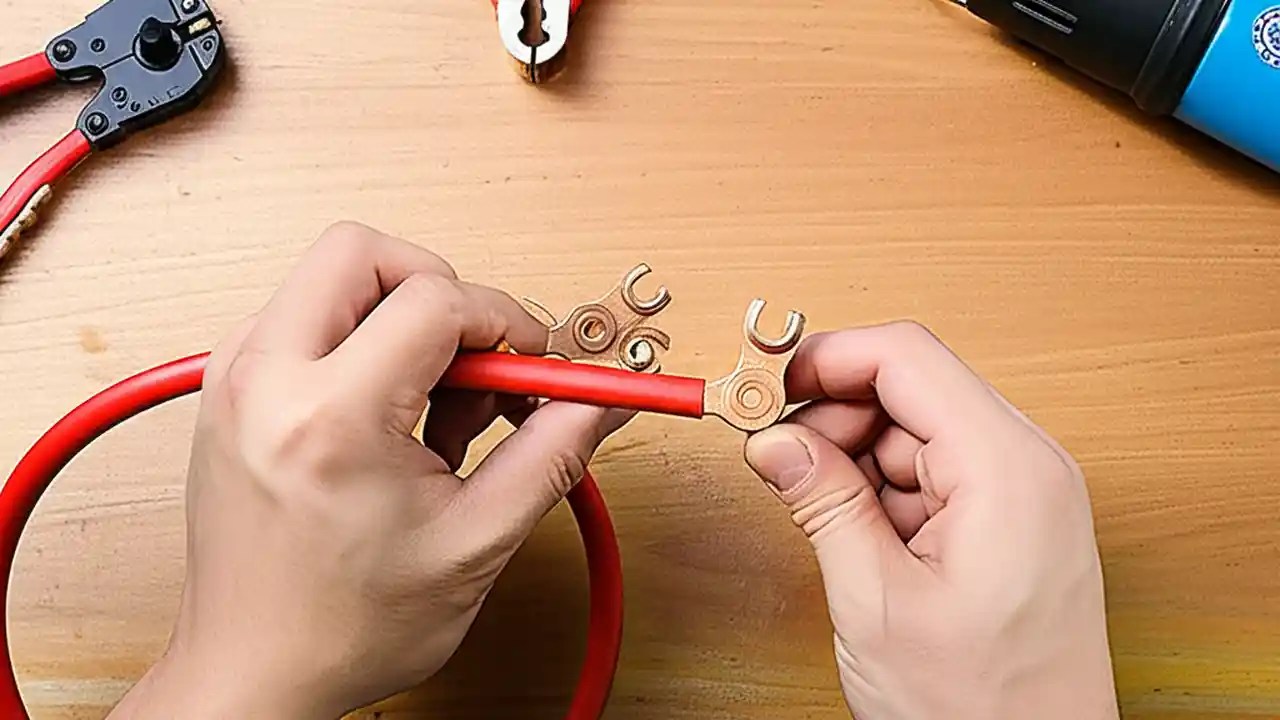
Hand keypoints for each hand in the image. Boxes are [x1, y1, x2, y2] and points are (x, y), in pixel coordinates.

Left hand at [108, 223, 628, 718]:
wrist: (254, 674)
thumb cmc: (343, 628)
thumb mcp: (474, 542)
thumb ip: (551, 455)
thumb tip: (602, 400)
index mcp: (328, 419)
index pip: (434, 298)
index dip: (505, 320)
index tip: (533, 364)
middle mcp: (265, 381)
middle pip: (363, 251)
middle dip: (440, 288)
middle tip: (478, 359)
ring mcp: (236, 379)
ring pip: (332, 279)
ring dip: (400, 319)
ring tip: (434, 410)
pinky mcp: (231, 389)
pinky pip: (306, 318)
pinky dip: (362, 344)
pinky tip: (393, 417)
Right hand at [744, 323, 1118, 719]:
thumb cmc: (987, 711)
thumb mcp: (877, 603)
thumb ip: (823, 504)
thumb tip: (776, 440)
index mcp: (1008, 470)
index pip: (907, 358)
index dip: (828, 359)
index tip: (771, 385)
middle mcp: (1028, 467)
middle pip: (910, 389)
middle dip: (835, 418)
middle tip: (783, 461)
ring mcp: (1023, 493)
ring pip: (914, 432)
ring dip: (855, 461)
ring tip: (828, 520)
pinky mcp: (1010, 519)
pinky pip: (931, 473)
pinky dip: (883, 493)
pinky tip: (865, 542)